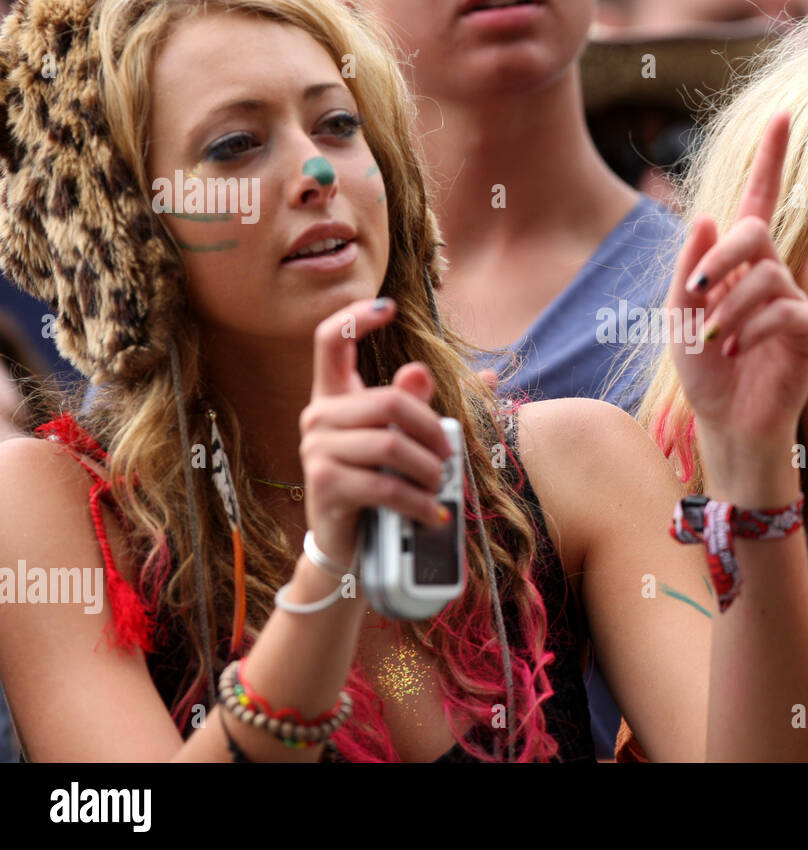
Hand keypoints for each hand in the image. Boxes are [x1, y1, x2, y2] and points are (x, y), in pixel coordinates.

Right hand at [298, 298, 454, 561]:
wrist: (347, 543)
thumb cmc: (376, 483)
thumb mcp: (397, 440)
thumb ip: (410, 404)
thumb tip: (425, 368)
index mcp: (334, 396)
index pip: (330, 340)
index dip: (356, 317)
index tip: (389, 306)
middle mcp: (318, 416)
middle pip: (389, 401)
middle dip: (432, 429)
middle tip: (450, 454)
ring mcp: (316, 450)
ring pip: (391, 445)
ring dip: (429, 469)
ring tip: (442, 484)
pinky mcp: (324, 485)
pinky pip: (384, 486)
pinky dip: (419, 502)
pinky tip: (435, 512)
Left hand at [666, 112, 807, 502]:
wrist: (725, 421)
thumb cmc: (703, 369)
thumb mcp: (679, 316)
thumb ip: (690, 268)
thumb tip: (704, 215)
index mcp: (737, 265)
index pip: (757, 202)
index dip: (771, 159)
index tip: (783, 115)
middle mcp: (769, 274)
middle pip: (754, 232)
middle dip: (722, 259)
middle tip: (697, 295)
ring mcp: (792, 299)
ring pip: (765, 275)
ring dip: (729, 308)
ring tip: (715, 341)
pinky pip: (785, 309)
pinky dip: (752, 327)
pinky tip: (738, 350)